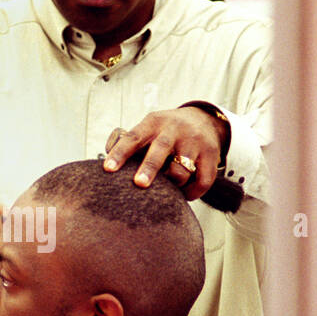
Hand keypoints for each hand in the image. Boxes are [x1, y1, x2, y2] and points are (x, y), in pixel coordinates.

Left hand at [102, 106, 228, 199]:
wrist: (204, 119)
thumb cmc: (166, 131)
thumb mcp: (149, 128)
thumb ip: (131, 144)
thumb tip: (105, 167)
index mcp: (154, 123)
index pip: (134, 137)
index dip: (120, 153)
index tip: (107, 169)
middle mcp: (174, 130)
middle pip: (160, 148)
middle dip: (149, 167)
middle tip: (139, 184)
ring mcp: (194, 142)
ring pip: (182, 169)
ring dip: (172, 184)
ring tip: (167, 189)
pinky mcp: (211, 154)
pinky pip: (203, 180)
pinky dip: (193, 192)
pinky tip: (185, 195)